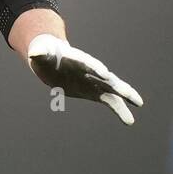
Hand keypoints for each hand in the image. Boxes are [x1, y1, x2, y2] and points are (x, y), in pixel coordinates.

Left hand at [27, 33, 142, 124]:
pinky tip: (129, 120)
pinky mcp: (95, 92)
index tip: (104, 74)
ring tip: (138, 105)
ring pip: (114, 91)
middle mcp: (91, 71)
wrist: (53, 60)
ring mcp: (95, 82)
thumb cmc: (47, 54)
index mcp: (78, 60)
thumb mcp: (41, 53)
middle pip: (107, 78)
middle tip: (131, 94)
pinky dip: (119, 110)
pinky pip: (110, 102)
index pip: (88, 63)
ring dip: (125, 98)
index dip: (96, 68)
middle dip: (119, 85)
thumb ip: (40, 53)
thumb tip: (34, 54)